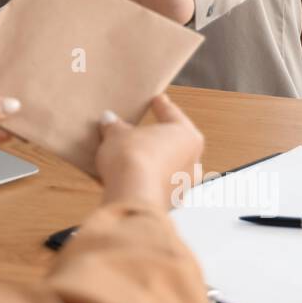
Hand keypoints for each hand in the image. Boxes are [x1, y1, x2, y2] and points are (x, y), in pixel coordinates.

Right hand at [94, 94, 203, 209]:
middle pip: (173, 142)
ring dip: (152, 160)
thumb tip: (109, 120)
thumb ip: (115, 126)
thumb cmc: (132, 158)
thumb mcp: (117, 134)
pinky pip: (158, 184)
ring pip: (168, 166)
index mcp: (186, 135)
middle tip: (141, 129)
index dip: (161, 106)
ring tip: (131, 155)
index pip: (172, 114)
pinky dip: (147, 178)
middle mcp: (192, 160)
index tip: (158, 99)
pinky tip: (131, 176)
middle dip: (157, 137)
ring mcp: (184, 184)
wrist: (132, 197)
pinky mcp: (170, 202)